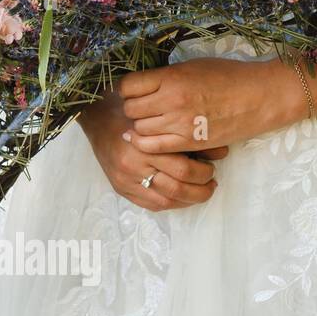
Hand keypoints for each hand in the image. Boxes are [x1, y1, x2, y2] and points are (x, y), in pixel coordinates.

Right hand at [78, 88, 225, 211]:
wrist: (96, 114)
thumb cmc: (130, 110)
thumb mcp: (160, 117)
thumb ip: (186, 135)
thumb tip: (221, 152)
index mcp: (143, 146)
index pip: (183, 169)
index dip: (204, 172)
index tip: (212, 167)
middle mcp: (133, 166)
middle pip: (177, 188)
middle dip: (201, 189)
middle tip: (211, 181)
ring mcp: (124, 180)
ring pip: (166, 201)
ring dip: (188, 200)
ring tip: (200, 191)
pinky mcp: (119, 187)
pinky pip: (150, 205)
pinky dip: (170, 204)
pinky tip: (180, 197)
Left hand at [121, 58, 297, 154]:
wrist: (259, 97)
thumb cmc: (227, 76)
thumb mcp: (190, 67)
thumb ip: (163, 77)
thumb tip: (137, 86)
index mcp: (171, 79)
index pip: (127, 86)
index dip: (125, 88)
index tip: (131, 90)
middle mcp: (171, 102)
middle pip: (130, 109)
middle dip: (132, 107)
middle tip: (142, 106)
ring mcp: (179, 124)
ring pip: (138, 129)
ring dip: (140, 125)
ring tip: (150, 120)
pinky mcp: (189, 142)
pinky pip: (152, 147)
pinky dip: (145, 143)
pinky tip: (150, 136)